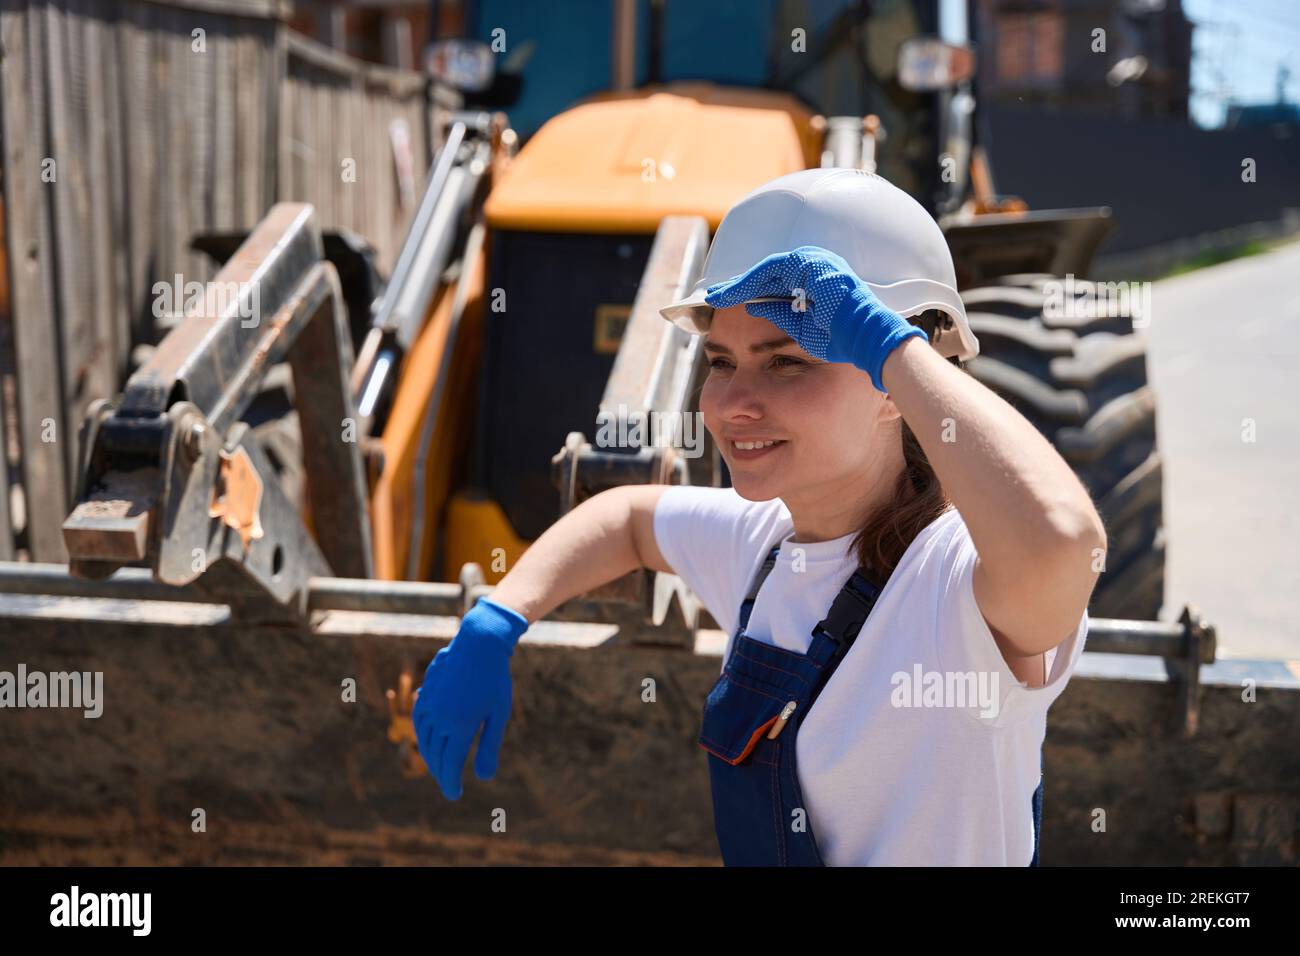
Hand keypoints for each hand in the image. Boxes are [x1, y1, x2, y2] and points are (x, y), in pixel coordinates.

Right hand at [412, 596, 529, 799]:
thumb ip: (488, 747)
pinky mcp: (425, 694)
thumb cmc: (494, 681)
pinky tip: (430, 741)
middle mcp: (441, 718)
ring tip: (441, 766)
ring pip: (424, 740)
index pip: (450, 765)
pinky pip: (419, 722)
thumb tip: (484, 777)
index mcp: (460, 725)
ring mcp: (430, 705)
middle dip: (442, 773)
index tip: (454, 794)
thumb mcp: (498, 715)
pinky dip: (423, 737)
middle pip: (436, 755)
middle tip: (450, 784)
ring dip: (431, 756)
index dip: (450, 783)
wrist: (479, 644)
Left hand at [703, 245, 926, 391]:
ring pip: (764, 270)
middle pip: (765, 273)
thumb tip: (753, 306)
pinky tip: (731, 293)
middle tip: (713, 295)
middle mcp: (810, 264)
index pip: (773, 281)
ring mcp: (809, 261)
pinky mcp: (806, 263)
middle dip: (737, 284)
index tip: (725, 300)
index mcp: (812, 277)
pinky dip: (749, 282)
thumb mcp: (801, 325)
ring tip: (716, 295)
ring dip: (739, 283)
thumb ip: (778, 312)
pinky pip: (770, 271)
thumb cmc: (839, 335)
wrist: (864, 334)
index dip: (747, 290)